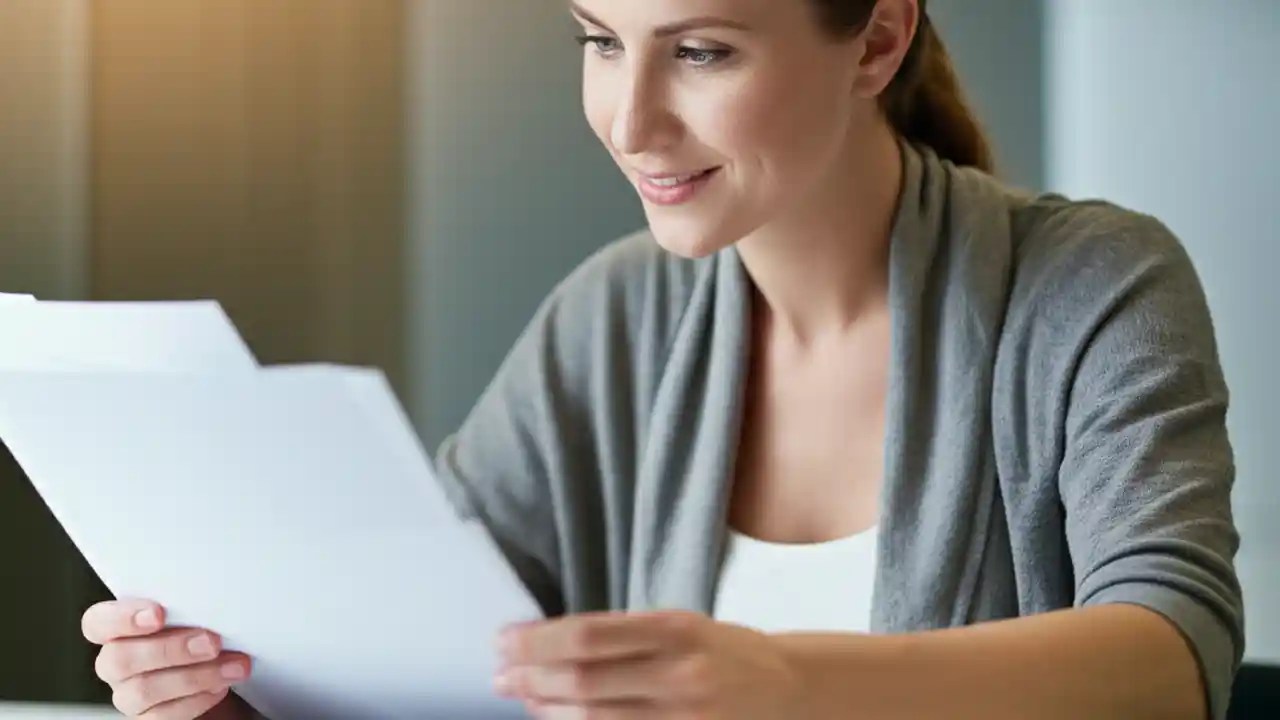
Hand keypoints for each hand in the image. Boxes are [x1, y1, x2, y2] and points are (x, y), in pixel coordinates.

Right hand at [81, 598, 252, 718]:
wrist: (223, 674)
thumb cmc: (205, 637)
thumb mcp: (197, 615)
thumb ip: (189, 606)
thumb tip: (212, 593)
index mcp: (120, 630)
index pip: (98, 622)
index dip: (122, 618)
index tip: (159, 613)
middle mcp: (117, 663)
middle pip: (120, 658)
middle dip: (170, 649)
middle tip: (211, 642)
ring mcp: (129, 695)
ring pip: (143, 690)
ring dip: (195, 676)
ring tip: (233, 665)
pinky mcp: (149, 718)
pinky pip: (162, 715)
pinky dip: (198, 699)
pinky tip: (221, 686)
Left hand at [494, 610, 807, 718]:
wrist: (788, 691)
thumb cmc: (725, 652)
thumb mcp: (682, 626)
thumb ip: (625, 636)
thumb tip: (551, 645)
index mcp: (676, 631)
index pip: (590, 636)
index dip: (538, 641)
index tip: (505, 640)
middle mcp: (679, 675)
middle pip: (584, 681)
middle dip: (532, 678)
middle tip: (500, 675)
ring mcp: (683, 719)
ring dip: (547, 710)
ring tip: (521, 698)